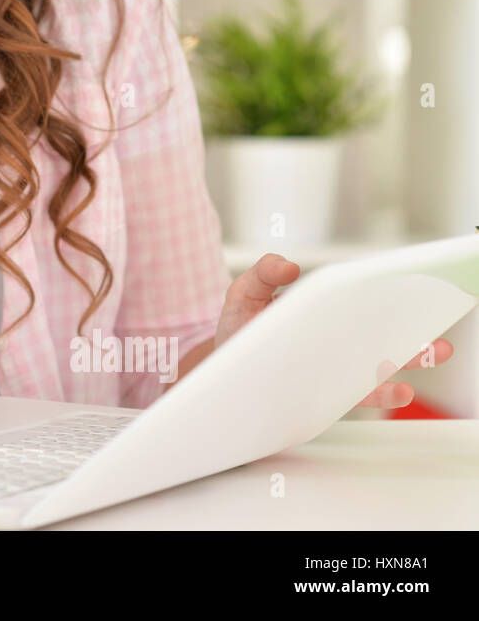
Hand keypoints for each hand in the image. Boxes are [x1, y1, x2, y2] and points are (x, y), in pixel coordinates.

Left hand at [215, 253, 452, 408]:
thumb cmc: (239, 330)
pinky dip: (385, 391)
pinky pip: (364, 393)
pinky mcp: (332, 392)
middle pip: (379, 326)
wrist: (223, 371)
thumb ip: (262, 275)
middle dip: (410, 321)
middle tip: (434, 316)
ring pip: (381, 359)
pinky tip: (400, 388)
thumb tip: (288, 266)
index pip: (356, 295)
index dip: (382, 289)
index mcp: (320, 307)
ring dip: (412, 355)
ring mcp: (337, 364)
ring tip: (436, 350)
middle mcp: (335, 335)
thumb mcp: (244, 295)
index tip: (405, 283)